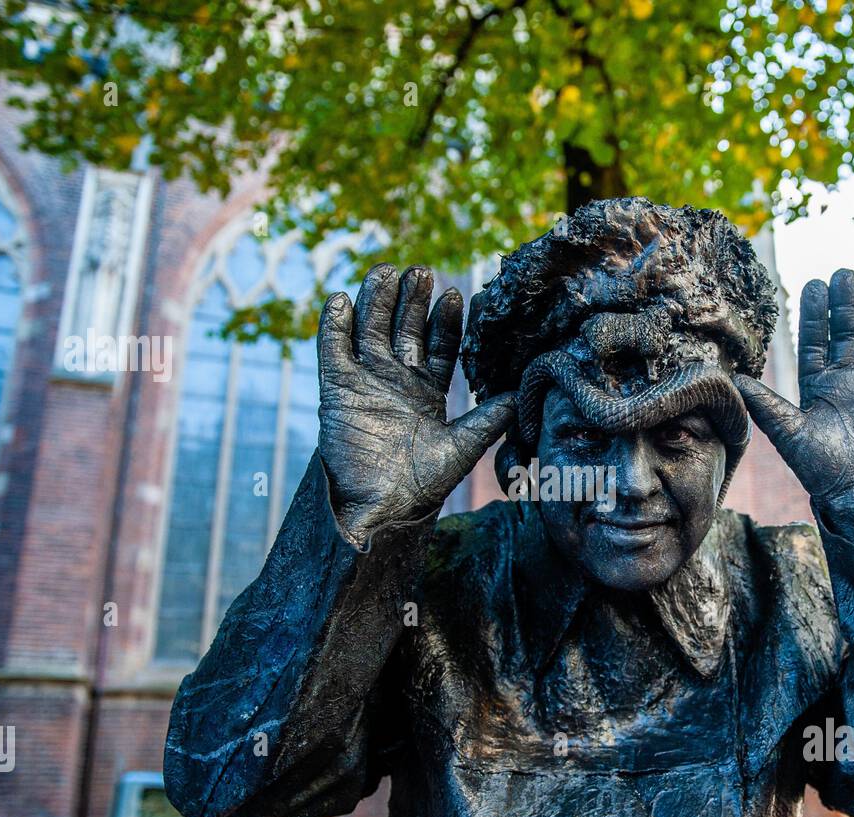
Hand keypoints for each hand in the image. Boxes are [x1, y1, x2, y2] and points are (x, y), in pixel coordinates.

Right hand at [317, 263, 515, 547]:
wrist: (378, 509)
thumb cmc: (420, 488)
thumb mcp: (460, 450)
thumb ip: (487, 421)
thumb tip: (520, 394)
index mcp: (427, 392)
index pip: (437, 346)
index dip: (444, 320)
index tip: (454, 294)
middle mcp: (396, 382)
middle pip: (404, 329)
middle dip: (412, 301)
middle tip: (421, 272)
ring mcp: (365, 382)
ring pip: (370, 331)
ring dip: (377, 301)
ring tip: (385, 272)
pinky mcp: (337, 390)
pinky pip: (332, 351)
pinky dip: (335, 325)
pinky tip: (343, 300)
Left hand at [734, 269, 853, 568]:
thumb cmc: (823, 472)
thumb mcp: (790, 435)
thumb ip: (766, 406)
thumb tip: (734, 381)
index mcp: (817, 388)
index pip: (814, 341)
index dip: (814, 315)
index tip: (813, 285)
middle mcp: (846, 382)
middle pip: (846, 333)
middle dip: (844, 304)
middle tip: (842, 272)